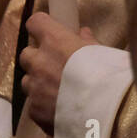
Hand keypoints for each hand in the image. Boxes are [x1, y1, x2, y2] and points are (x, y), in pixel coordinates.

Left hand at [19, 13, 97, 136]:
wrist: (108, 114)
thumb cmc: (110, 76)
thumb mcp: (104, 53)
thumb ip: (87, 42)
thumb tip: (82, 34)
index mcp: (55, 41)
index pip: (35, 23)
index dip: (41, 27)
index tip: (48, 32)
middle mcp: (39, 62)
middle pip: (26, 54)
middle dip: (38, 59)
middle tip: (55, 66)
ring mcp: (34, 88)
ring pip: (28, 81)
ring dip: (39, 83)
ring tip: (59, 92)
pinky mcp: (34, 112)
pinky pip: (34, 105)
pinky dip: (44, 105)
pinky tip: (61, 111)